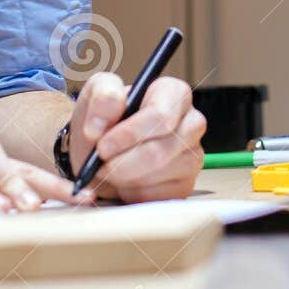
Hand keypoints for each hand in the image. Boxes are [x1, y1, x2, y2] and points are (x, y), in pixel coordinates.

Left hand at [67, 73, 205, 201]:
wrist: (101, 149)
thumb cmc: (105, 117)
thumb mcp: (96, 92)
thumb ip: (103, 95)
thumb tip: (106, 117)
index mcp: (175, 93)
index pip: (161, 115)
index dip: (129, 134)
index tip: (102, 146)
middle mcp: (192, 123)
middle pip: (159, 151)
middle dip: (122, 162)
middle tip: (99, 164)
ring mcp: (192, 156)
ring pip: (156, 177)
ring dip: (124, 178)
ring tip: (109, 168)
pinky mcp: (185, 184)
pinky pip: (157, 196)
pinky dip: (131, 193)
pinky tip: (123, 181)